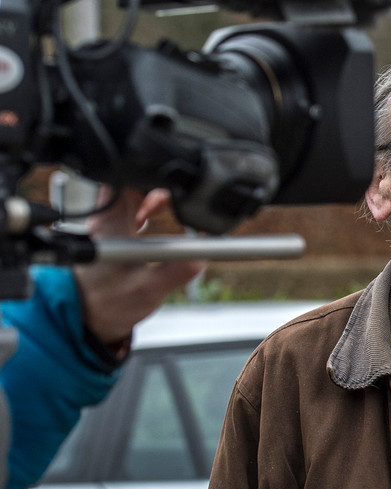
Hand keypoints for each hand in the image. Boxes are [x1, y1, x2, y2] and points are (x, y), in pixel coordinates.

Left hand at [74, 188, 206, 346]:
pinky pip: (133, 208)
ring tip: (173, 209)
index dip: (153, 171)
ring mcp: (109, 224)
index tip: (176, 182)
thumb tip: (206, 250)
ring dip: (157, 196)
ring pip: (133, 191)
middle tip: (180, 200)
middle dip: (162, 183)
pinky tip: (160, 220)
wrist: (85, 318)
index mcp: (112, 222)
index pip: (126, 174)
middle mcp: (107, 217)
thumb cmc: (107, 304)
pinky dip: (150, 208)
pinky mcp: (114, 233)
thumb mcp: (150, 289)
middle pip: (134, 178)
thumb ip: (180, 268)